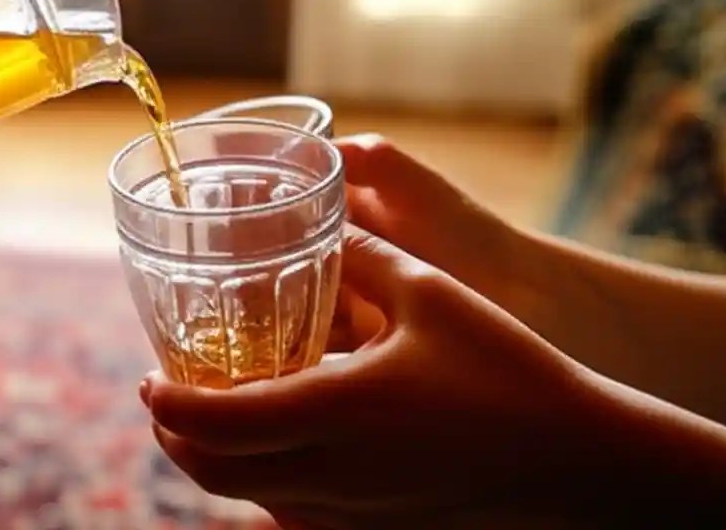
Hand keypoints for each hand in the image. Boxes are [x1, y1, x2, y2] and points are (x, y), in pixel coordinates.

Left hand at [142, 231, 604, 527]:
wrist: (578, 465)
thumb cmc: (509, 372)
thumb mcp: (431, 294)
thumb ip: (363, 255)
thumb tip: (322, 226)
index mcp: (331, 411)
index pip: (211, 421)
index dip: (165, 401)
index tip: (147, 375)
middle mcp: (328, 475)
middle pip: (212, 471)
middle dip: (174, 434)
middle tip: (167, 394)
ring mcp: (350, 514)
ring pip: (248, 498)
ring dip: (214, 460)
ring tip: (215, 413)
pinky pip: (293, 514)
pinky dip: (264, 483)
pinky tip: (284, 445)